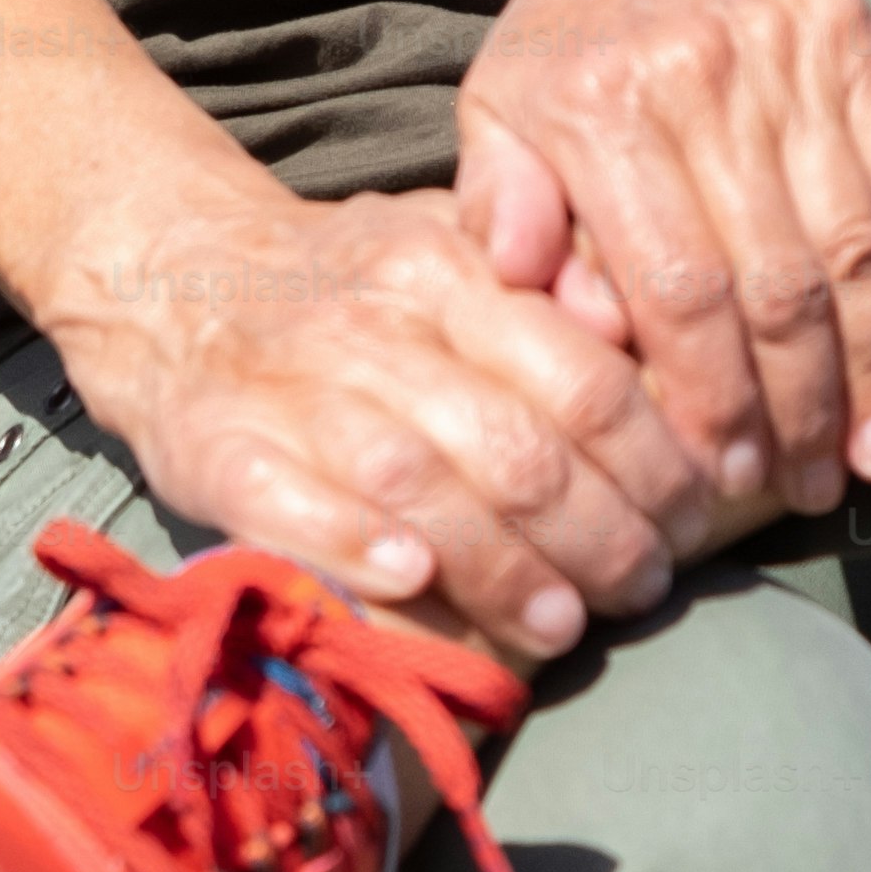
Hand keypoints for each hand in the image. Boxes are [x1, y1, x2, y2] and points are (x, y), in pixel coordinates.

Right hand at [47, 182, 716, 665]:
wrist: (174, 277)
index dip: (655, 462)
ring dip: (504, 569)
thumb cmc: (354, 285)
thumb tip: (642, 330)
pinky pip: (289, 501)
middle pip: (516, 447)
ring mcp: (289, 387)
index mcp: (448, 270)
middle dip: (601, 535)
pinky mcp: (215, 446)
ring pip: (419, 485)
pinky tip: (415, 583)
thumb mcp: (455, 246)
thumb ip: (551, 281)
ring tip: (565, 625)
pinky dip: (354, 544)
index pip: (583, 376)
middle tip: (644, 586)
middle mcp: (374, 323)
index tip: (696, 518)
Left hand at [455, 0, 870, 523]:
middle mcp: (702, 80)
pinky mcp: (857, 43)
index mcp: (600, 108)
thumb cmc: (567, 41)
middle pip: (775, 279)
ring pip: (853, 241)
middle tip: (811, 493)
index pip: (676, 285)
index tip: (725, 477)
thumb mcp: (497, 110)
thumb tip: (536, 296)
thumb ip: (503, 209)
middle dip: (800, 406)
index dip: (711, 393)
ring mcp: (791, 58)